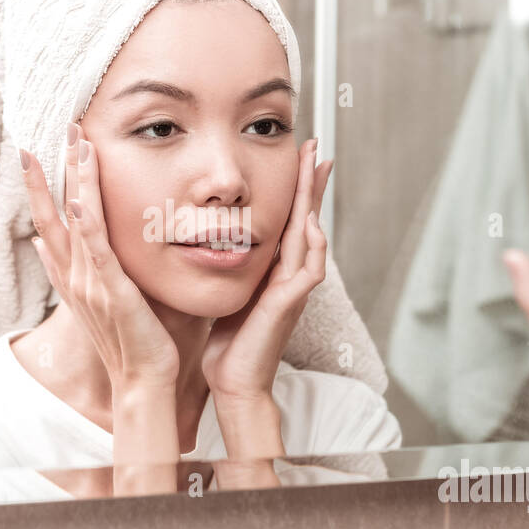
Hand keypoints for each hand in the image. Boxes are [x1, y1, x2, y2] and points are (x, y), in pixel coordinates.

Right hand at [21, 124, 179, 389]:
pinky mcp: (111, 292)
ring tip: (75, 143)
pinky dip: (85, 224)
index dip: (39, 187)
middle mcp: (74, 277)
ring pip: (76, 222)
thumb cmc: (129, 343)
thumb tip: (40, 245)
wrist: (141, 382)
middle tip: (59, 128)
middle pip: (56, 214)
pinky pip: (95, 251)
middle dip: (54, 169)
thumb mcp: (96, 300)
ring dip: (75, 180)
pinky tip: (78, 198)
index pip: (49, 223)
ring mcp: (89, 284)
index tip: (32, 151)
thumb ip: (69, 271)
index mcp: (71, 277)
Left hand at [200, 138, 332, 400]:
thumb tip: (210, 241)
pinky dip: (313, 246)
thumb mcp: (229, 291)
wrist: (234, 381)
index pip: (287, 218)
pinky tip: (311, 223)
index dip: (293, 188)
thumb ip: (230, 266)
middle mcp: (289, 274)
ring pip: (312, 234)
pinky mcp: (289, 305)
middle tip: (317, 148)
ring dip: (315, 201)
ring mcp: (293, 288)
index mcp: (273, 269)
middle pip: (306, 217)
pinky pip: (309, 269)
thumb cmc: (229, 342)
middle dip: (311, 182)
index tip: (296, 156)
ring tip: (317, 169)